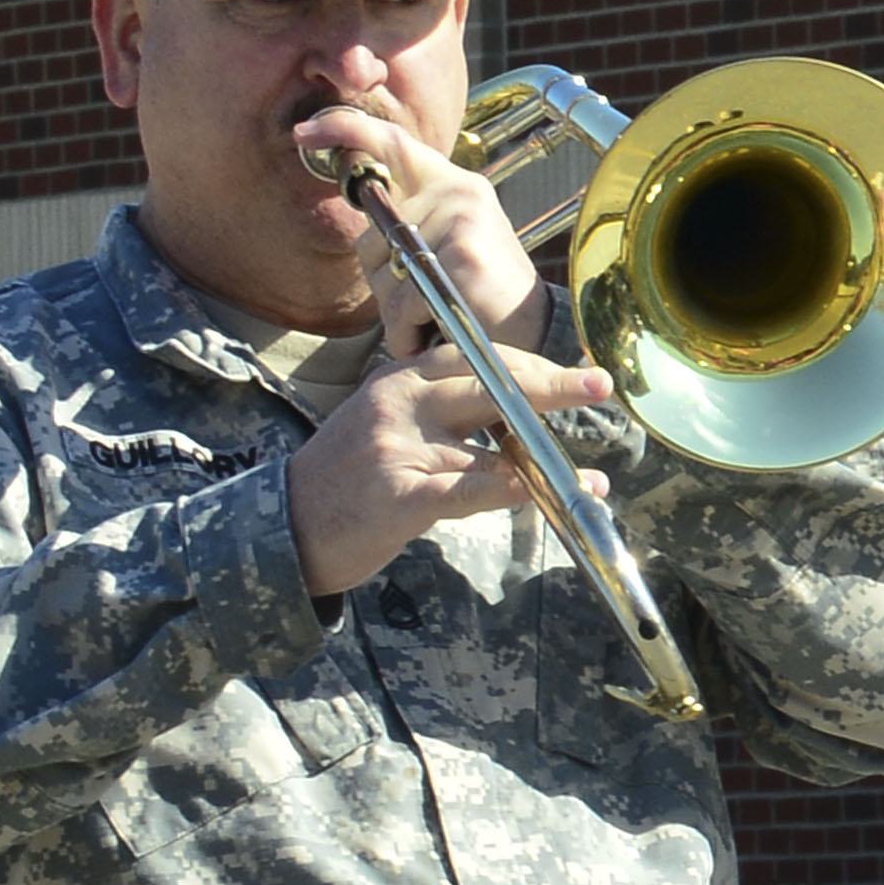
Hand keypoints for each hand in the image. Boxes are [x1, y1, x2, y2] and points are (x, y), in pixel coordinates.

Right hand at [287, 344, 620, 598]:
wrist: (285, 526)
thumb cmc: (349, 479)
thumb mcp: (389, 425)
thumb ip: (446, 413)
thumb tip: (522, 412)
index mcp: (399, 379)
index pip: (476, 358)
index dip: (532, 364)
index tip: (576, 370)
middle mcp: (398, 402)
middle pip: (489, 384)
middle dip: (551, 385)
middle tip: (599, 385)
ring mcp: (397, 446)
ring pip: (490, 444)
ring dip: (547, 464)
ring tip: (590, 482)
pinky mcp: (399, 494)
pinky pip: (469, 488)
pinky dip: (512, 490)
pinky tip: (546, 494)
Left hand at [291, 102, 539, 352]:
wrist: (536, 335)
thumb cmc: (479, 296)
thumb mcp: (443, 245)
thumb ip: (406, 223)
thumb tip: (366, 218)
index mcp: (453, 183)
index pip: (393, 142)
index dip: (345, 129)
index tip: (303, 133)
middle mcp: (460, 192)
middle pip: (374, 235)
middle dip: (381, 280)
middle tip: (417, 303)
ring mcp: (464, 221)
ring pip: (386, 273)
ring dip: (395, 314)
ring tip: (429, 324)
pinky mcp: (465, 257)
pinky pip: (404, 299)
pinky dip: (407, 331)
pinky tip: (432, 338)